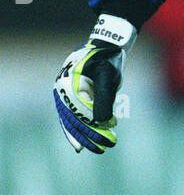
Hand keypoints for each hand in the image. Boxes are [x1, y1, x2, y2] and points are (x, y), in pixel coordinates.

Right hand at [53, 14, 135, 152]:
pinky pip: (75, 116)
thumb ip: (104, 99)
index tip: (106, 138)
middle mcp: (63, 90)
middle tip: (103, 149)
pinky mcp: (75, 96)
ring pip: (73, 120)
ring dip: (85, 135)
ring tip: (99, 148)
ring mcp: (68, 93)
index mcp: (68, 83)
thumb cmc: (108, 59)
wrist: (107, 45)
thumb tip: (103, 122)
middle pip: (73, 118)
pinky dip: (80, 129)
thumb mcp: (108, 78)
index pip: (79, 111)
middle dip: (88, 135)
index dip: (92, 127)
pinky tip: (84, 144)